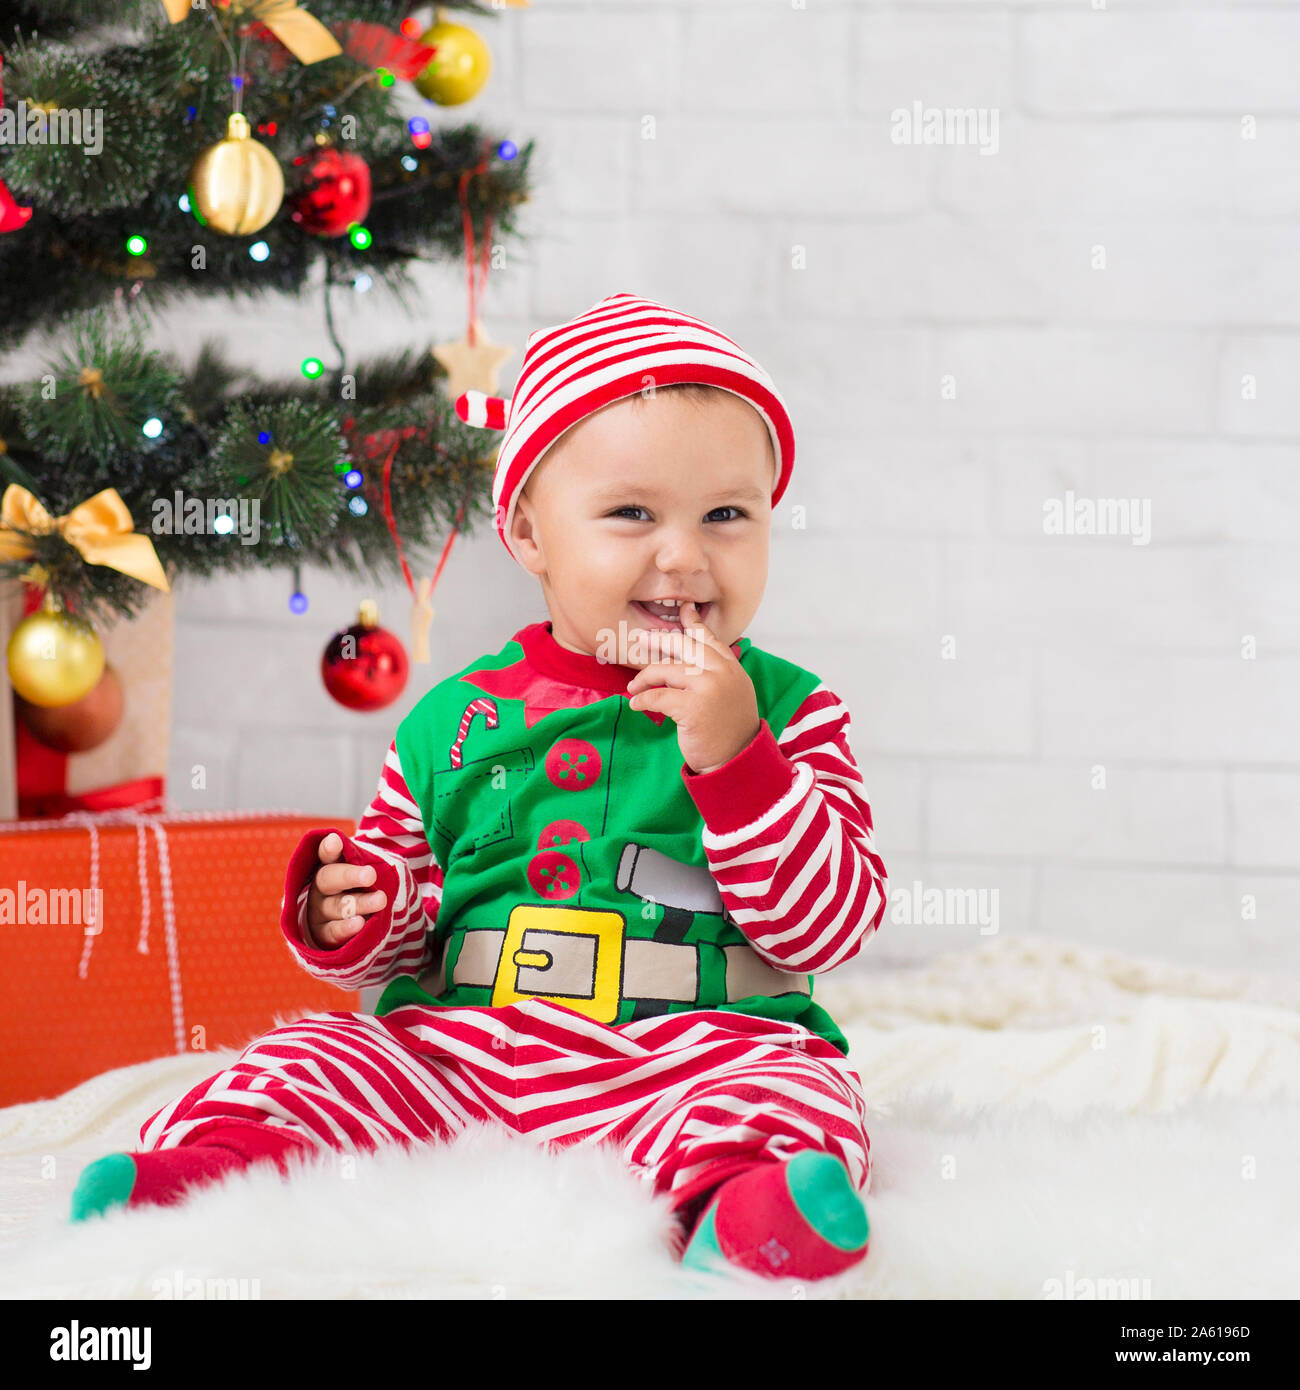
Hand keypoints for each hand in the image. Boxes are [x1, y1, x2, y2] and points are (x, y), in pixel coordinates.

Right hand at [305, 832, 386, 949]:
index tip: (335, 841)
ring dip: (359, 903)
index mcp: (330, 867)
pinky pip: (333, 931)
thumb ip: (369, 865)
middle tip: (370, 875)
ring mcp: (319, 912)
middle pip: (329, 879)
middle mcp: (321, 888)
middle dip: (349, 876)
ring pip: (337, 906)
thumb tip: (386, 862)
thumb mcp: (365, 875)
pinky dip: (346, 928)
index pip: (326, 855)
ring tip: (380, 900)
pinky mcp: (323, 934)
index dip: (329, 849)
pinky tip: (359, 924)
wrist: (353, 924)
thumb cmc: (362, 890)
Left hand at [624, 601, 760, 773]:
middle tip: (641, 640)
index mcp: (732, 669)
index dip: (694, 624)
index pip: (710, 639)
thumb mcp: (731, 694)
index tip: (684, 610)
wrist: (736, 762)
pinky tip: (636, 704)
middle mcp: (723, 674)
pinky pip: (659, 696)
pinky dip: (643, 699)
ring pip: (667, 671)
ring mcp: (709, 689)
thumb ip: (716, 673)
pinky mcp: (693, 708)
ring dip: (645, 678)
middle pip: (684, 647)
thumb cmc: (729, 731)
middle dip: (658, 641)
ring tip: (634, 687)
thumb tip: (690, 656)